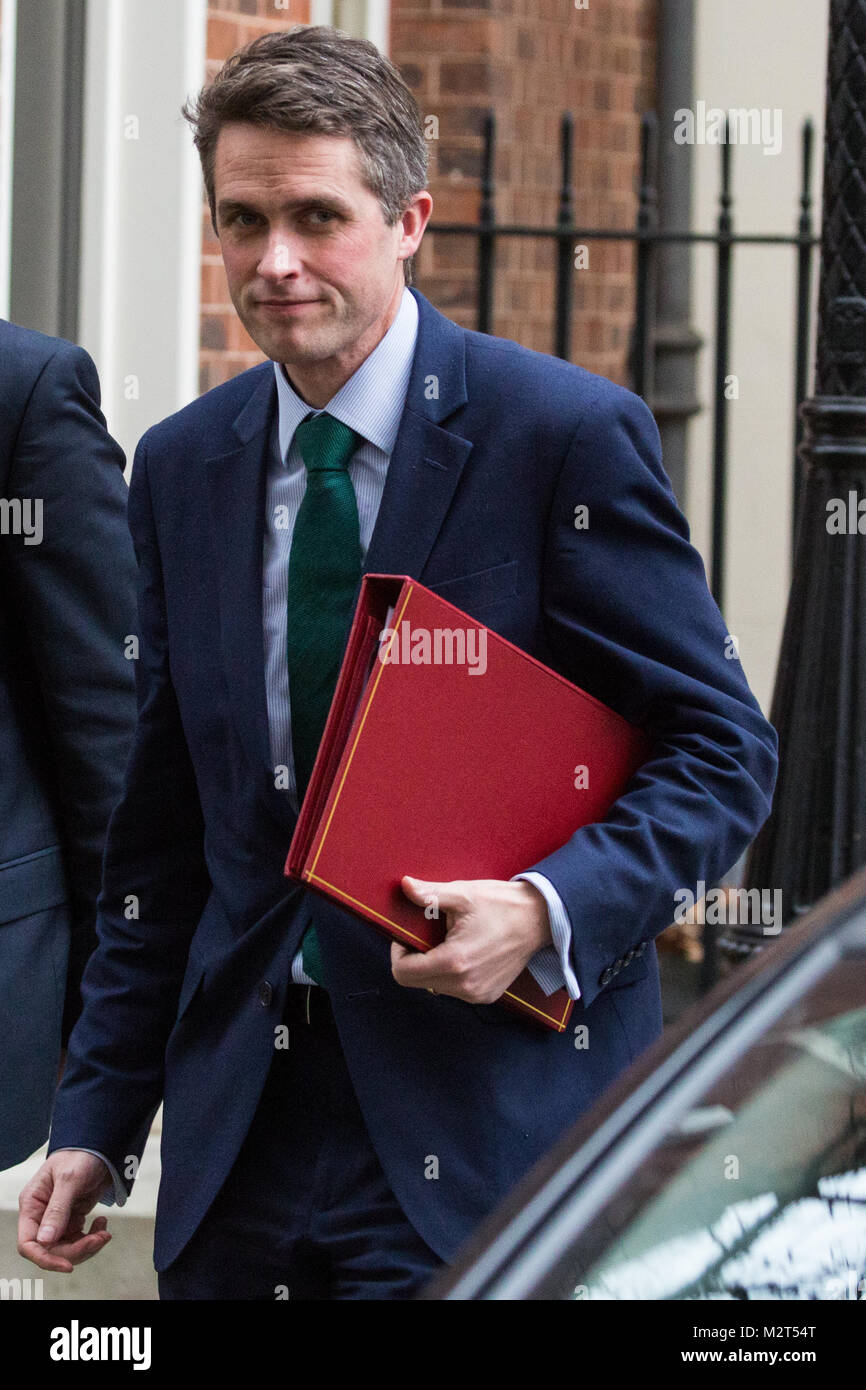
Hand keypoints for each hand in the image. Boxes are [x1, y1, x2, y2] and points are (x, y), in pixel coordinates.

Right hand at [18, 1152, 112, 1272]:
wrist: (100, 1146)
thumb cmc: (80, 1155)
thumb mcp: (69, 1179)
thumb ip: (57, 1209)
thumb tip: (45, 1241)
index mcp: (32, 1205)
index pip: (28, 1243)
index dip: (45, 1258)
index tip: (68, 1265)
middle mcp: (41, 1216)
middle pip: (51, 1250)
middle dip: (76, 1250)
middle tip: (100, 1239)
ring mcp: (57, 1219)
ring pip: (66, 1249)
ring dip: (87, 1246)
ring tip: (105, 1233)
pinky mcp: (72, 1219)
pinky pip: (78, 1240)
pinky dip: (93, 1237)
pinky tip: (103, 1224)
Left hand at [391, 875, 551, 1003]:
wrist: (541, 919)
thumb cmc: (503, 904)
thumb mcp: (463, 894)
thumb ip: (430, 894)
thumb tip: (405, 886)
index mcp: (454, 961)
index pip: (403, 973)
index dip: (398, 953)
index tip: (407, 936)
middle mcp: (465, 985)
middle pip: (416, 982)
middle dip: (414, 959)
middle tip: (428, 936)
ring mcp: (477, 994)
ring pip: (434, 986)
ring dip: (433, 967)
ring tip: (449, 942)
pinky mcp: (487, 995)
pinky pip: (454, 990)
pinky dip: (451, 974)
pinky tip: (464, 953)